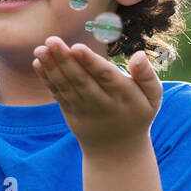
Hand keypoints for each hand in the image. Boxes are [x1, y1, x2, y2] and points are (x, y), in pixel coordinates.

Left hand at [33, 37, 161, 156]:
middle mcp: (101, 102)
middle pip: (81, 80)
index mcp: (123, 96)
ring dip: (51, 68)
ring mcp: (83, 108)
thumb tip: (139, 54)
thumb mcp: (152, 98)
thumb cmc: (137, 114)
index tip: (77, 47)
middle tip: (52, 40)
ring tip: (40, 49)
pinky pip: (58, 94)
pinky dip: (47, 80)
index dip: (90, 62)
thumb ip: (147, 75)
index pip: (105, 77)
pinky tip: (37, 63)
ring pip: (66, 87)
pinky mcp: (70, 111)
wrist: (117, 150)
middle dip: (65, 60)